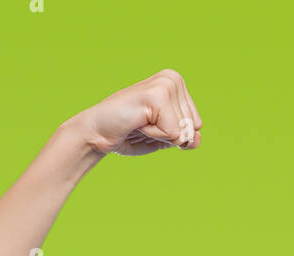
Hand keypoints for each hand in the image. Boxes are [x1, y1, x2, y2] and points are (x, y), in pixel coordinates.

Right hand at [71, 68, 202, 156]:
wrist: (97, 134)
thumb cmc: (128, 134)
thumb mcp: (164, 138)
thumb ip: (185, 138)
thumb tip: (196, 138)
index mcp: (177, 84)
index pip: (197, 124)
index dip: (173, 134)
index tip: (150, 124)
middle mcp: (173, 78)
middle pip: (192, 126)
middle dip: (168, 135)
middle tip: (143, 124)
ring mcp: (165, 84)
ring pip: (183, 130)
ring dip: (159, 135)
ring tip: (139, 122)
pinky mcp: (157, 95)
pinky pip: (172, 133)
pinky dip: (154, 135)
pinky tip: (138, 123)